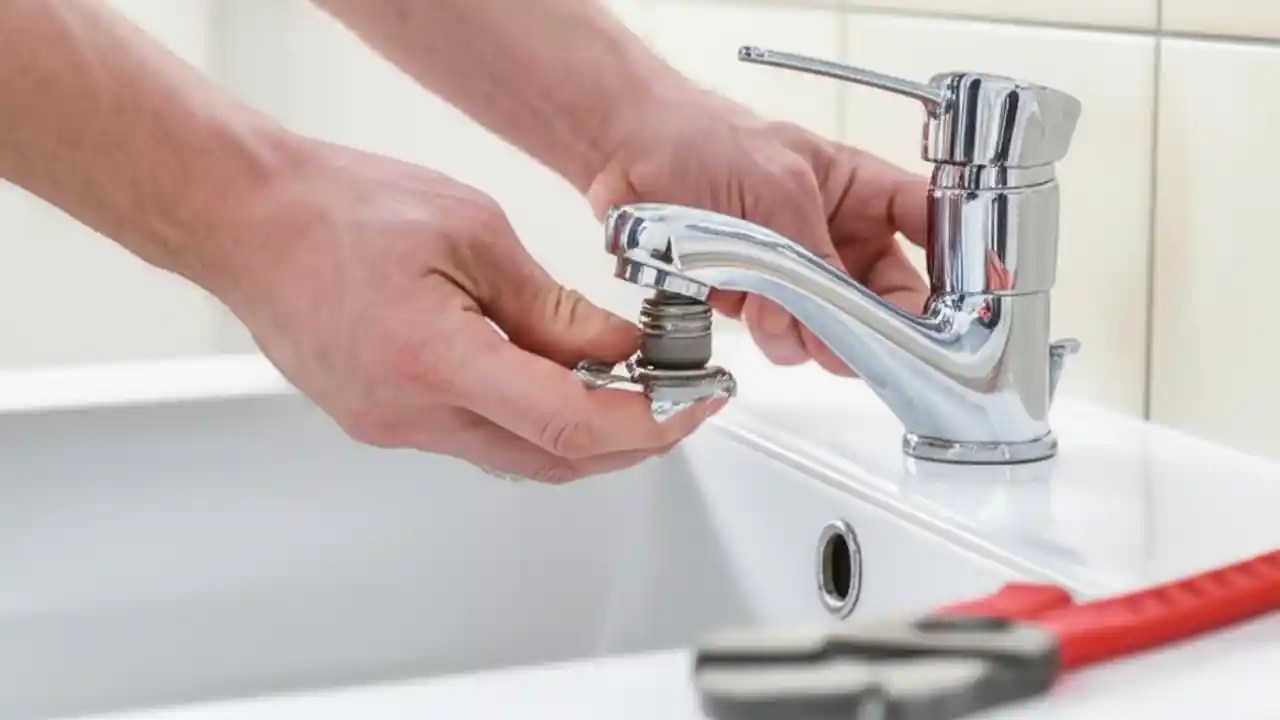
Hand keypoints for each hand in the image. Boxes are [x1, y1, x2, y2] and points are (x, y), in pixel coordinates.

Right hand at [205, 140, 725, 482]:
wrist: (246, 222)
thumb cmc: (339, 209)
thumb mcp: (473, 233)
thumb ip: (553, 306)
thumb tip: (616, 348)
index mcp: (435, 361)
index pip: (570, 424)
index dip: (649, 423)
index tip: (693, 403)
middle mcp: (410, 415)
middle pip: (552, 459)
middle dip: (631, 438)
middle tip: (678, 399)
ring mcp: (391, 428)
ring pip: (517, 457)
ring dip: (582, 433)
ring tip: (627, 385)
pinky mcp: (381, 422)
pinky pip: (477, 440)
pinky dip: (531, 421)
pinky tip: (556, 382)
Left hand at [587, 91, 929, 375]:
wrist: (626, 155)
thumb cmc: (701, 140)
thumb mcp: (777, 192)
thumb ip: (817, 259)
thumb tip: (845, 319)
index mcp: (859, 190)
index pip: (932, 228)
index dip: (956, 269)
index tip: (961, 309)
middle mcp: (838, 235)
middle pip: (889, 298)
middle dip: (873, 324)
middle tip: (860, 340)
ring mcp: (798, 272)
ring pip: (836, 329)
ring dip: (813, 332)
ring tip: (779, 307)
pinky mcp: (758, 299)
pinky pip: (789, 338)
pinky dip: (776, 336)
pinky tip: (751, 309)